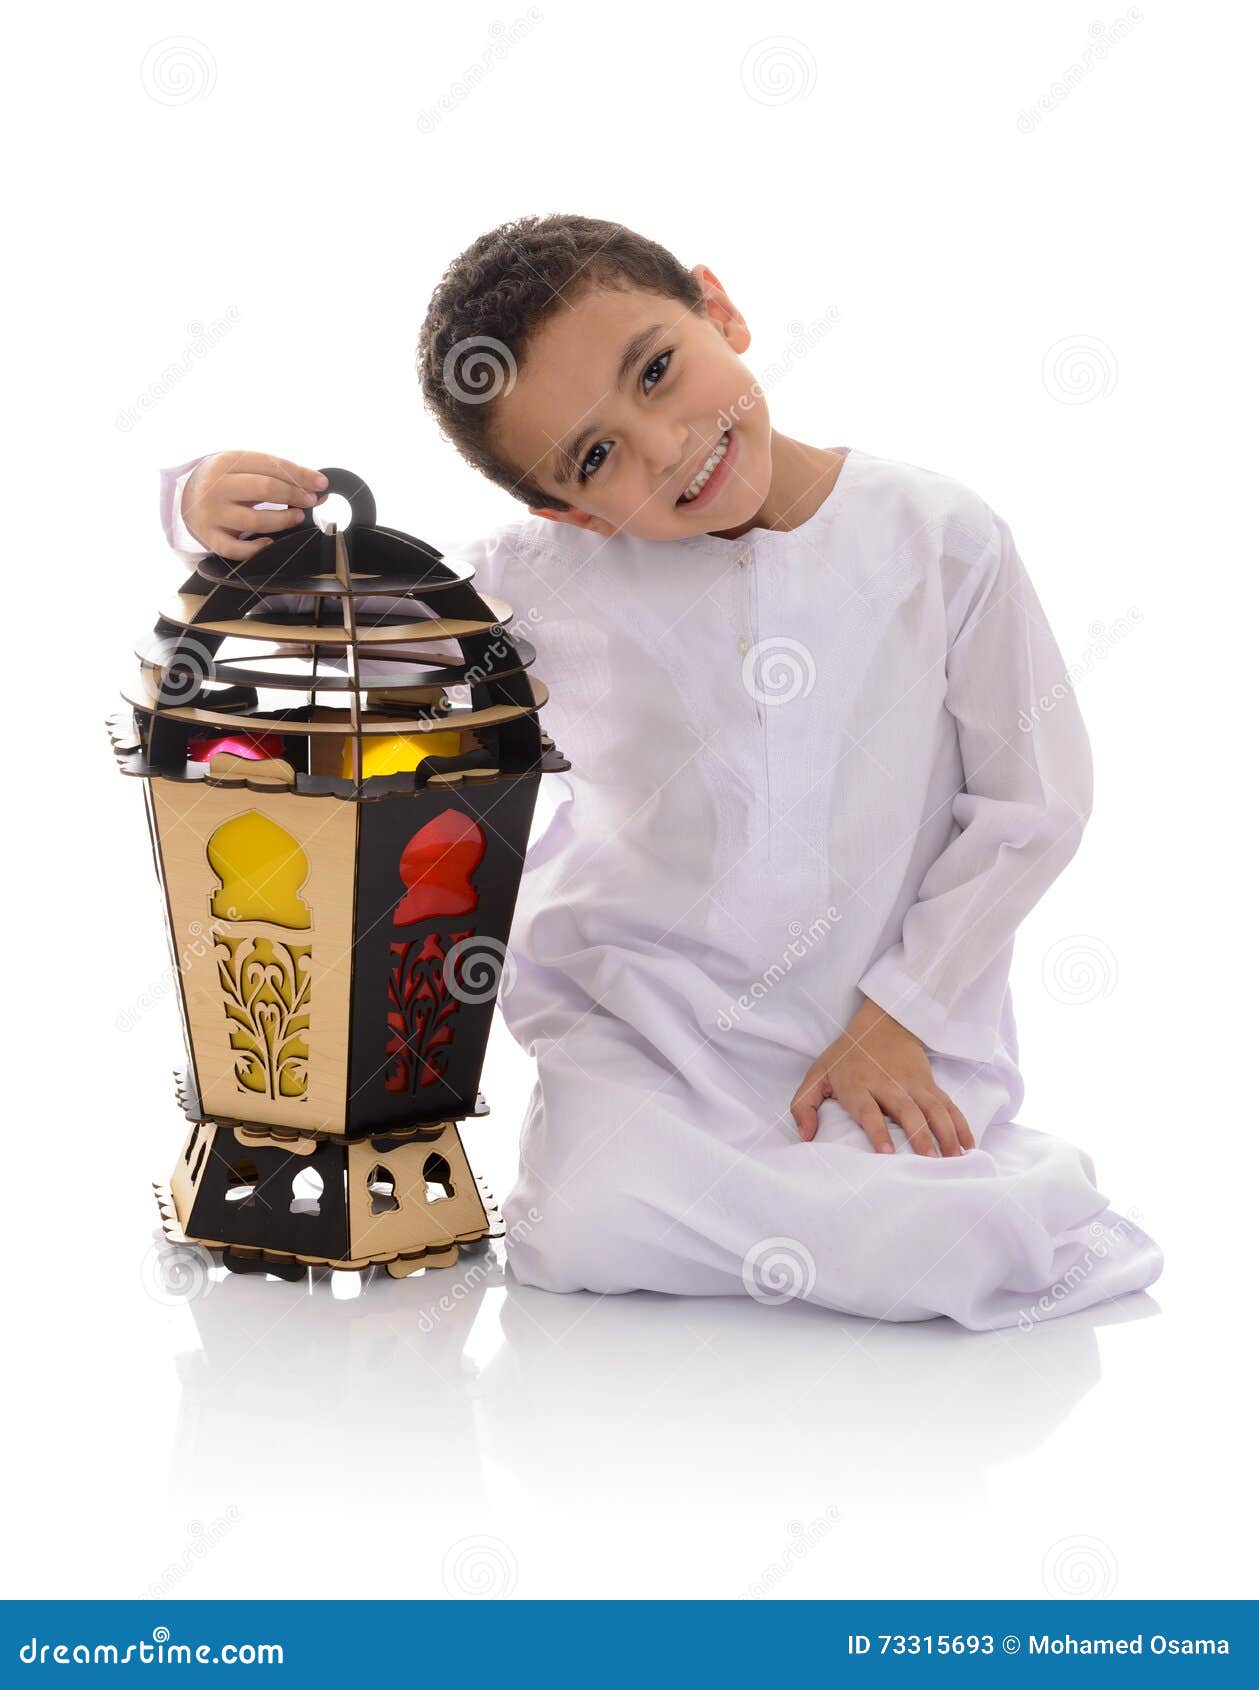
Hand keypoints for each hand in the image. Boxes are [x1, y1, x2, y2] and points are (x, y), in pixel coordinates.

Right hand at [182, 451, 327, 560]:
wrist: (186, 497)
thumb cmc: (227, 482)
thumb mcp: (246, 470)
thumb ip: (280, 476)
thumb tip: (319, 489)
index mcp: (227, 462)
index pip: (270, 465)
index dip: (299, 475)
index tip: (321, 484)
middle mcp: (216, 486)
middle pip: (264, 489)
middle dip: (293, 495)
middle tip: (309, 501)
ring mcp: (211, 513)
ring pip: (254, 520)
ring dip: (282, 520)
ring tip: (296, 517)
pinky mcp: (209, 537)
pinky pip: (235, 549)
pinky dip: (256, 548)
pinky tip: (270, 542)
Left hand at [790, 995, 975, 1156]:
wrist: (881, 1023)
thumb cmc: (846, 1056)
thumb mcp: (817, 1074)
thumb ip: (804, 1105)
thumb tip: (806, 1137)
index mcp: (858, 1084)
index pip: (869, 1110)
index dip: (878, 1131)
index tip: (887, 1154)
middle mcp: (888, 1083)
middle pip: (907, 1111)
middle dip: (920, 1136)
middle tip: (930, 1161)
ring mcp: (912, 1083)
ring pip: (933, 1108)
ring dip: (946, 1133)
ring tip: (954, 1159)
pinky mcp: (929, 1083)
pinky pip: (948, 1104)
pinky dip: (961, 1124)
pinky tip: (968, 1144)